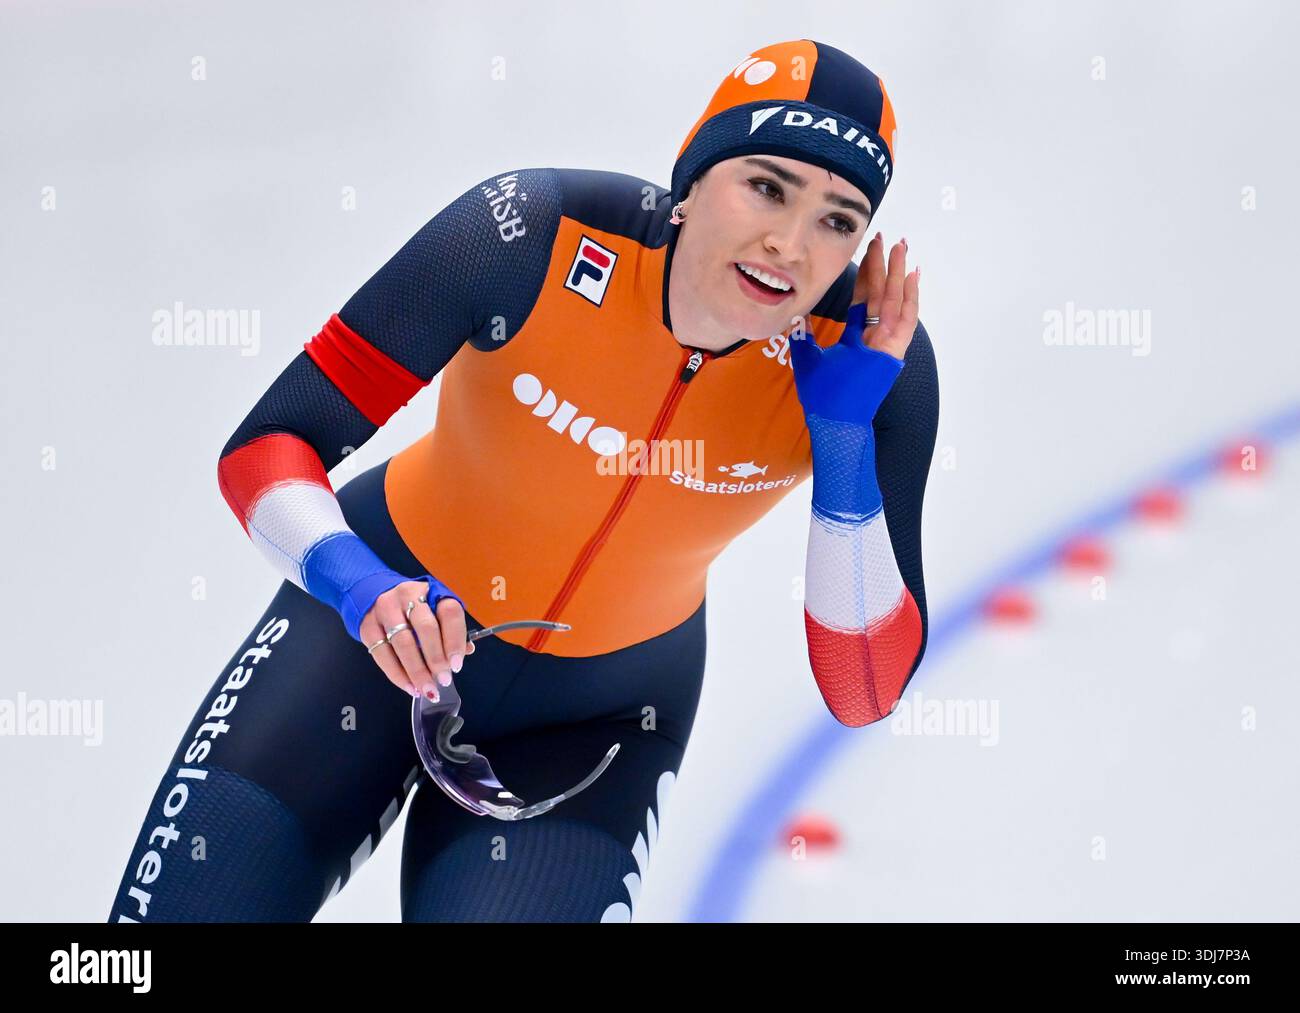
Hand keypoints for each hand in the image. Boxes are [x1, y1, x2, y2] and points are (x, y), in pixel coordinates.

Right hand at [360, 581, 474, 700]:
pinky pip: (383, 655)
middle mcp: (408, 596)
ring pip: (403, 643)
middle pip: (425, 627)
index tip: (457, 664)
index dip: (455, 640)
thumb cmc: (413, 609)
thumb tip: (466, 651)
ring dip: (417, 671)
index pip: (449, 612)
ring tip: (428, 689)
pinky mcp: (368, 627)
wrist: (373, 596)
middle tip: (443, 679)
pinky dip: (398, 675)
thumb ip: (450, 630)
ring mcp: (385, 610)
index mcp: (432, 592)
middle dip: (436, 658)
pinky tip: (410, 687)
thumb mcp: (434, 611)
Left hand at [789, 234, 919, 426]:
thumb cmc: (822, 396)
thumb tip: (795, 317)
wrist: (834, 419)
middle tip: (886, 237)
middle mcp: (876, 339)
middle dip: (883, 265)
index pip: (865, 299)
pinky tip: (911, 274)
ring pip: (895, 300)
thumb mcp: (808, 359)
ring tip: (900, 245)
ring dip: (898, 272)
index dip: (866, 275)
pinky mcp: (894, 352)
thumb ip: (803, 337)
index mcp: (859, 339)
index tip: (867, 251)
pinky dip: (910, 296)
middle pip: (881, 294)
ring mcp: (887, 345)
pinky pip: (905, 319)